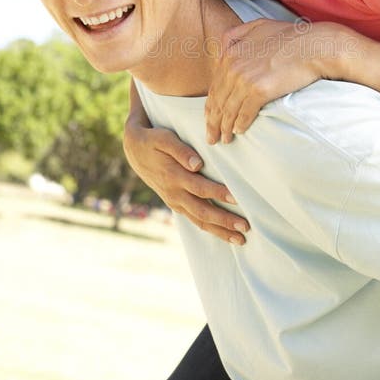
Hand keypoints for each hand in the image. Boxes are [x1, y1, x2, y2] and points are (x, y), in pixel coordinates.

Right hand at [123, 116, 249, 243]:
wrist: (134, 150)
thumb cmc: (154, 141)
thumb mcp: (164, 139)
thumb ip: (181, 151)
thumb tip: (197, 164)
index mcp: (173, 177)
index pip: (200, 188)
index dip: (218, 193)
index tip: (236, 198)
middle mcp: (174, 193)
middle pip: (202, 211)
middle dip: (224, 221)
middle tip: (245, 227)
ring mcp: (174, 201)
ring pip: (199, 220)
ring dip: (220, 231)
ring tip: (240, 239)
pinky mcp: (175, 204)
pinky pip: (194, 219)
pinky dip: (210, 228)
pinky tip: (224, 234)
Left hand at [205, 18, 348, 143]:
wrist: (313, 46)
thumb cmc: (290, 36)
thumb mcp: (258, 26)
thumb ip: (237, 35)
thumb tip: (224, 47)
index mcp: (230, 53)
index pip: (214, 85)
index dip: (211, 105)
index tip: (210, 117)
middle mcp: (233, 67)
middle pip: (217, 100)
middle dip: (212, 121)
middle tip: (211, 137)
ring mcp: (245, 79)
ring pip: (228, 109)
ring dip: (225, 127)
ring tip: (225, 139)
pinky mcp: (259, 91)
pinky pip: (245, 113)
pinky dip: (240, 124)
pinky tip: (239, 131)